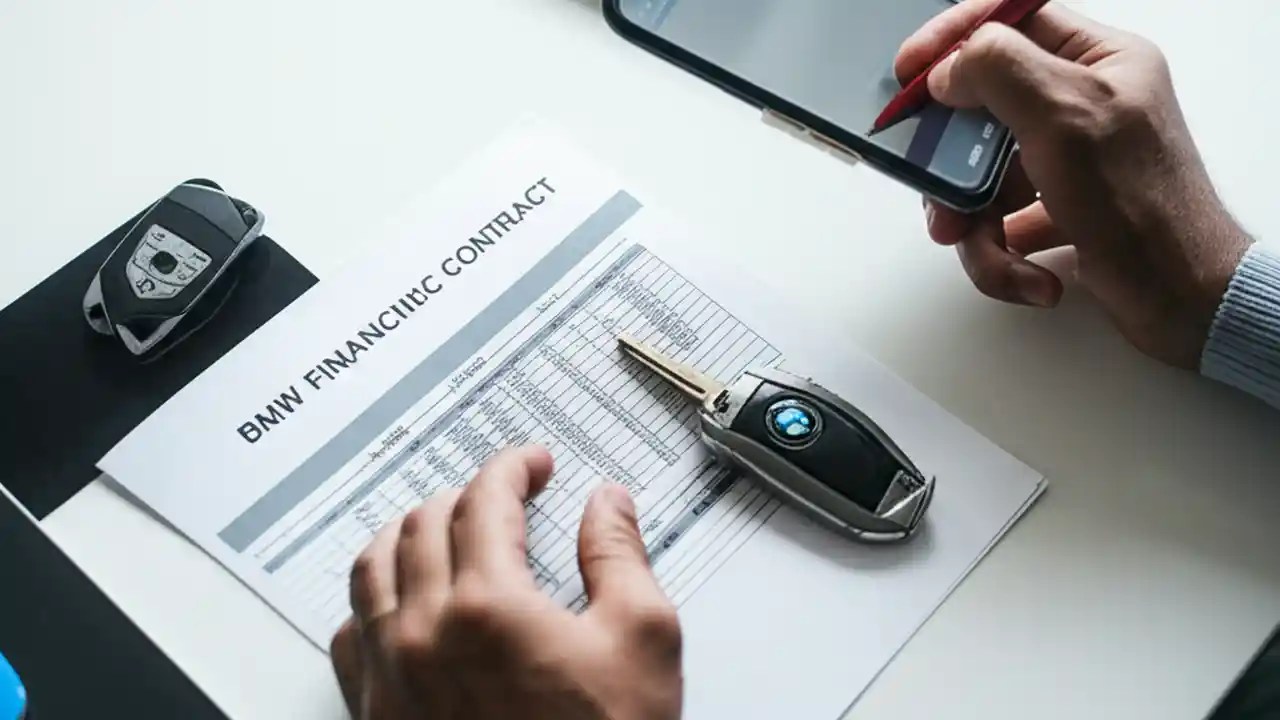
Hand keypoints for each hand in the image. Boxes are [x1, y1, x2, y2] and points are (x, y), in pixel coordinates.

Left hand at [329, 446, 682, 719]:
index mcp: (489, 604)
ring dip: (409, 532)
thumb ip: (620, 555)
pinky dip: (371, 600)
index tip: (533, 465)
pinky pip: (349, 632)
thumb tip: (606, 504)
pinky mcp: (376, 713)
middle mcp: (425, 631)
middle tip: (503, 496)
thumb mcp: (643, 640)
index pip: (485, 499)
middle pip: (424, 522)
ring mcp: (391, 673)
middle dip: (468, 494)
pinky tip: (398, 602)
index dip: (513, 467)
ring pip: (372, 567)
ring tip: (441, 528)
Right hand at [897, 0, 1252, 368]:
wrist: (1180, 300)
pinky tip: (1033, 276)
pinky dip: (1003, 258)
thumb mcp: (1065, 115)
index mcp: (1098, 60)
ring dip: (973, 223)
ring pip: (981, 176)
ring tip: (984, 248)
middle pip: (981, 110)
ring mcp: (1067, 160)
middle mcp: (1082, 105)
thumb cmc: (1144, 205)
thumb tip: (949, 68)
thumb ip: (999, 71)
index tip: (909, 71)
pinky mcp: (1057, 210)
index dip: (953, 37)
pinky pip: (1000, 223)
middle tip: (939, 186)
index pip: (1012, 19)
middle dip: (953, 162)